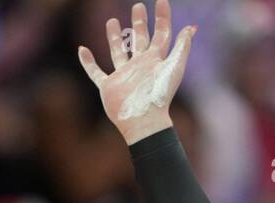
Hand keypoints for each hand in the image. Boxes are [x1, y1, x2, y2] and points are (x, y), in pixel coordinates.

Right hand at [78, 0, 196, 145]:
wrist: (143, 120)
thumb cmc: (159, 94)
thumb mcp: (174, 67)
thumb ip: (182, 46)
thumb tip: (192, 27)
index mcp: (156, 61)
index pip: (161, 34)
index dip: (162, 17)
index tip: (161, 1)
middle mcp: (140, 66)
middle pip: (140, 40)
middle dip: (139, 23)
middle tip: (138, 7)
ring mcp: (123, 76)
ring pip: (118, 52)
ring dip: (114, 37)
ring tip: (112, 21)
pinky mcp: (109, 87)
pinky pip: (95, 72)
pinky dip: (87, 62)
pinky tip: (82, 50)